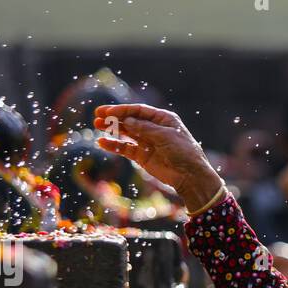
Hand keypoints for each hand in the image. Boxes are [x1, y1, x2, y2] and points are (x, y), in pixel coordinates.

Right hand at [93, 103, 222, 210]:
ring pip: (126, 132)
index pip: (139, 111)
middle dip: (114, 118)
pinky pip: (125, 149)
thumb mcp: (165, 136)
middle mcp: (154, 128)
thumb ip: (145, 128)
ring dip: (112, 129)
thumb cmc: (184, 153)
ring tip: (97, 126)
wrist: (190, 177)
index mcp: (163, 119)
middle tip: (97, 116)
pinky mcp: (142, 156)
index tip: (107, 112)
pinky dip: (114, 146)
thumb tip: (128, 120)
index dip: (122, 110)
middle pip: (130, 120)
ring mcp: (147, 142)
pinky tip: (102, 143)